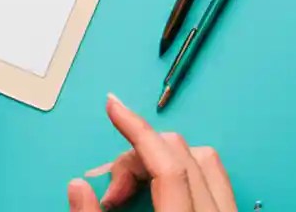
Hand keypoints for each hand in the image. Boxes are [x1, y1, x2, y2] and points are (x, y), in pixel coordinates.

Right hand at [68, 94, 237, 211]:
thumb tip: (79, 186)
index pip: (166, 164)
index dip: (136, 129)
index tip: (113, 106)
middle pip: (181, 155)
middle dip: (140, 155)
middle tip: (114, 189)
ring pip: (206, 160)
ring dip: (166, 159)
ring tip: (136, 186)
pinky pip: (216, 177)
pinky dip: (186, 171)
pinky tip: (162, 187)